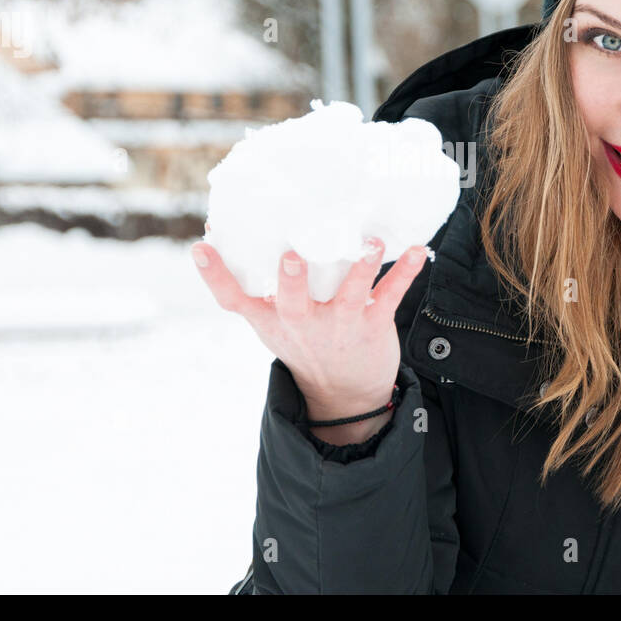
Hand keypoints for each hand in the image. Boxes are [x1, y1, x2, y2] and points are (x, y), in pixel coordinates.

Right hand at [190, 235, 428, 416]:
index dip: (215, 274)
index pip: (233, 298)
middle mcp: (302, 323)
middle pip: (292, 302)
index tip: (202, 245)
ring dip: (361, 267)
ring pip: (349, 295)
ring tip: (371, 242)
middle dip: (292, 279)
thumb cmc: (304, 342)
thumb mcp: (272, 321)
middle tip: (292, 255)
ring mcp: (338, 325)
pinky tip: (418, 251)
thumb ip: (255, 284)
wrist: (344, 393)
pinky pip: (390, 296)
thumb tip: (222, 227)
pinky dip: (405, 273)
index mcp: (272, 318)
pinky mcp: (372, 325)